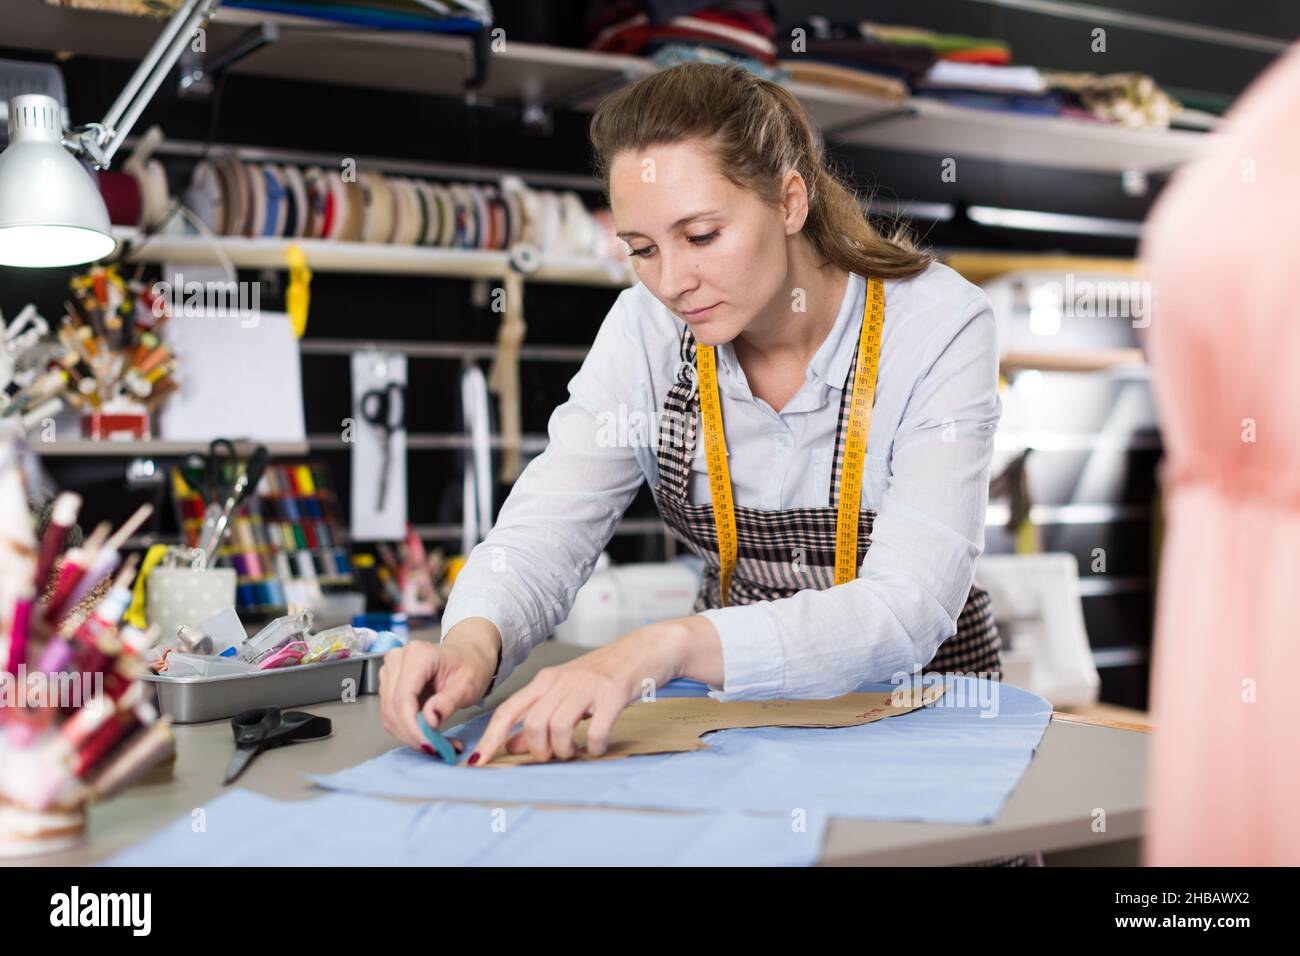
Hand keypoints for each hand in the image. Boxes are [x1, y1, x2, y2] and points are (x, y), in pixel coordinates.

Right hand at [378, 619, 498, 754]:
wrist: (469, 656)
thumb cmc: (471, 665)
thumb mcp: (468, 685)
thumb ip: (448, 702)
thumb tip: (430, 720)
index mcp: (418, 654)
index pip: (403, 698)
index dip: (413, 727)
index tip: (430, 745)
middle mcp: (398, 660)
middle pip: (393, 709)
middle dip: (414, 735)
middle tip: (439, 749)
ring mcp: (390, 672)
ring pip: (390, 716)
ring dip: (411, 735)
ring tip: (438, 742)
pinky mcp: (389, 686)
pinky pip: (392, 716)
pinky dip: (409, 730)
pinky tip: (429, 734)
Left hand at [469, 616, 718, 765]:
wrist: (648, 647)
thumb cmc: (607, 673)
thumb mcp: (567, 691)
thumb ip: (539, 715)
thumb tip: (512, 745)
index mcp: (546, 680)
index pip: (508, 711)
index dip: (490, 738)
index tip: (477, 762)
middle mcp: (562, 680)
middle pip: (533, 724)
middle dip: (540, 751)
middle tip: (557, 754)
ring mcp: (588, 685)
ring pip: (558, 728)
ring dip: (565, 750)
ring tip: (576, 750)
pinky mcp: (614, 693)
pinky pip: (595, 730)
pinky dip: (594, 746)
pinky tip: (598, 746)